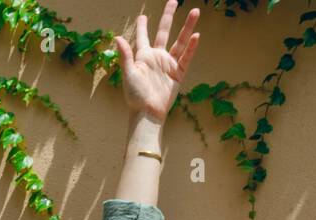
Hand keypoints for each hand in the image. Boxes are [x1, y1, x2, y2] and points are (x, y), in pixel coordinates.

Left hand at [115, 0, 200, 121]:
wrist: (148, 112)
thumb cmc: (135, 96)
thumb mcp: (129, 74)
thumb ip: (126, 55)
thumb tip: (118, 37)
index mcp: (143, 57)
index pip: (143, 37)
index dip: (143, 26)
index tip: (143, 16)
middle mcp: (157, 58)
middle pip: (164, 32)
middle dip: (168, 16)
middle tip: (173, 1)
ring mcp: (168, 65)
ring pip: (180, 41)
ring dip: (187, 27)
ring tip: (195, 11)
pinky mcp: (178, 74)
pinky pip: (186, 57)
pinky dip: (192, 47)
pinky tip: (197, 35)